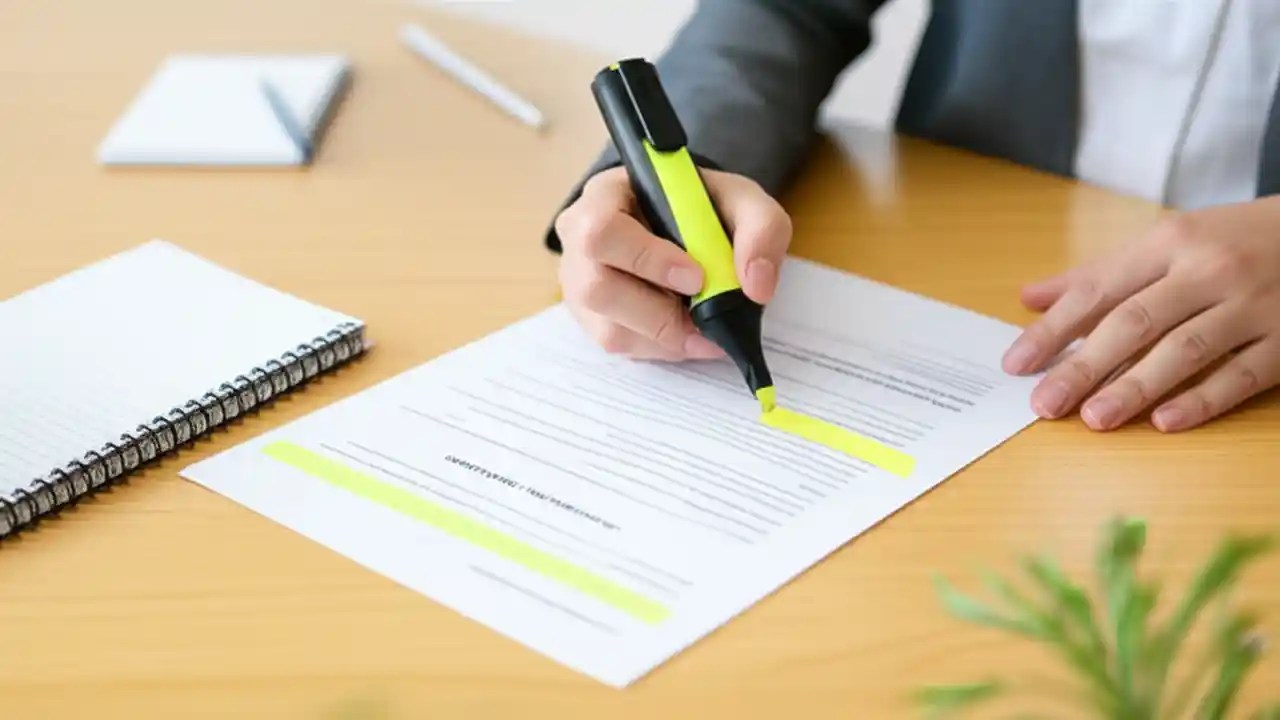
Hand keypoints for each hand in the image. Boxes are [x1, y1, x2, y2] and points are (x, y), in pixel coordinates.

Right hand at [554, 166, 790, 359]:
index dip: (646, 260)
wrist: (688, 221)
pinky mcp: (592, 318)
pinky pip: (619, 347)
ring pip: (608, 329)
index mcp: (605, 195)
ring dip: (664, 337)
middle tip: (702, 314)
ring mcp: (579, 283)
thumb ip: (761, 231)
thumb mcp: (742, 200)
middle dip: (657, 312)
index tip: (696, 277)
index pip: (603, 230)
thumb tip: (756, 287)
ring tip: (702, 329)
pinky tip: (686, 334)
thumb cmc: (703, 207)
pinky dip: (660, 348)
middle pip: (596, 288)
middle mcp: (578, 240)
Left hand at [1003, 196, 1279, 431]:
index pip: (1097, 291)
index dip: (1052, 330)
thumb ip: (1098, 274)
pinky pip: (1241, 374)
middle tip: (1044, 404)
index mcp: (1169, 243)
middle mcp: (1208, 271)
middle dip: (1083, 366)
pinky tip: (1165, 421)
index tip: (1015, 362)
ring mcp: (1251, 305)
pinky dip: (1203, 399)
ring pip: (1185, 349)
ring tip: (1094, 419)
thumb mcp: (1167, 241)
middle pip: (1134, 322)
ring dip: (1135, 387)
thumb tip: (1029, 297)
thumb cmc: (1232, 241)